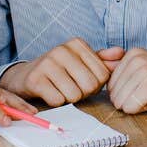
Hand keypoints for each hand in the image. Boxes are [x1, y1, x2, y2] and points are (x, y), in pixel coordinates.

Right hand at [3, 38, 126, 106]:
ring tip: (59, 89)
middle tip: (71, 87)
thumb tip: (122, 53)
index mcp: (77, 44)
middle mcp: (62, 49)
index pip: (103, 75)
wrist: (24, 76)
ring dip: (68, 98)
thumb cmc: (59, 70)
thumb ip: (102, 59)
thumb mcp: (81, 61)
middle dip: (83, 93)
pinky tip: (49, 93)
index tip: (82, 81)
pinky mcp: (35, 79)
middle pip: (90, 86)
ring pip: (74, 95)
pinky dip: (55, 102)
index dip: (95, 85)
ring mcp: (47, 63)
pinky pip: (57, 100)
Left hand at [106, 48, 146, 113]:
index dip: (126, 92)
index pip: (110, 84)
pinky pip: (130, 108)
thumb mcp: (144, 67)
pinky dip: (141, 109)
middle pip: (113, 94)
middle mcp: (136, 59)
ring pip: (120, 102)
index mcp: (132, 53)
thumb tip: (99, 65)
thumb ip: (122, 67)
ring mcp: (143, 71)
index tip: (145, 85)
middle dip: (130, 99)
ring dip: (136, 105)